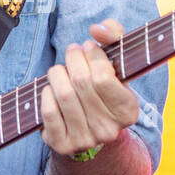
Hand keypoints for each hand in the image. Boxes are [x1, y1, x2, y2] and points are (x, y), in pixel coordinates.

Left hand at [39, 17, 140, 155]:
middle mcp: (109, 129)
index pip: (103, 78)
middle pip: (80, 82)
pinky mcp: (62, 144)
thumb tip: (97, 29)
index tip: (89, 48)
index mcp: (128, 111)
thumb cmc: (104, 87)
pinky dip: (46, 93)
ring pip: (63, 94)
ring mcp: (85, 140)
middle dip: (72, 59)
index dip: (92, 56)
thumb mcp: (116, 61)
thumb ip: (114, 36)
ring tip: (61, 69)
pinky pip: (48, 111)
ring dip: (57, 73)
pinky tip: (52, 88)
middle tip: (72, 52)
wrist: (90, 129)